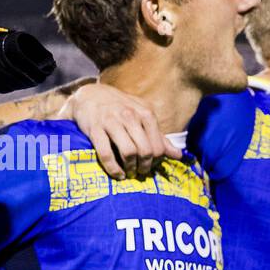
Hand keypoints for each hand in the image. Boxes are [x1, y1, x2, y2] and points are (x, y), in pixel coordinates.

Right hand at [58, 82, 179, 178]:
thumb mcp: (142, 116)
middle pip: (145, 150)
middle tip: (141, 173)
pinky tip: (117, 174)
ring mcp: (112, 122)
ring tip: (129, 173)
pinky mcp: (95, 130)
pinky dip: (113, 168)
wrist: (90, 95)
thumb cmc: (120, 108)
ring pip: (128, 152)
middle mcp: (130, 116)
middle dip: (145, 167)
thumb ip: (159, 136)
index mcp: (145, 113)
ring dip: (130, 168)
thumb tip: (178, 155)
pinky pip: (106, 154)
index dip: (157, 161)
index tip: (152, 166)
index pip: (158, 145)